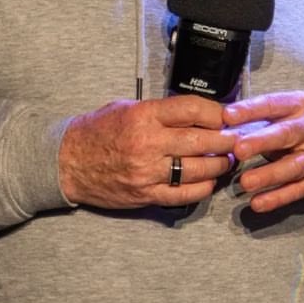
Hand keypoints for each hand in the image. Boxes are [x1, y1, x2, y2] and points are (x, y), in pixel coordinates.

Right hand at [59, 96, 235, 208]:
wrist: (66, 162)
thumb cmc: (99, 130)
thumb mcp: (128, 107)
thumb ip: (162, 110)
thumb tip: (199, 112)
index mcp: (144, 115)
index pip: (193, 110)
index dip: (217, 113)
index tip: (227, 116)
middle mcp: (148, 143)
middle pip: (201, 141)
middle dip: (226, 141)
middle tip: (237, 139)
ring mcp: (147, 172)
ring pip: (197, 170)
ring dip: (218, 165)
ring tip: (226, 160)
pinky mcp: (145, 195)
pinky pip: (183, 194)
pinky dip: (202, 188)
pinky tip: (209, 181)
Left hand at [222, 90, 303, 212]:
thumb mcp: (290, 111)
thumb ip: (261, 116)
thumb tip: (221, 122)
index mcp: (301, 105)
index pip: (273, 105)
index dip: (250, 110)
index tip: (227, 116)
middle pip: (286, 134)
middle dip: (262, 142)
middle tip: (238, 149)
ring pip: (294, 165)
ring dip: (269, 175)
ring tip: (245, 182)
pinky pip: (298, 189)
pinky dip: (278, 197)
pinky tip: (258, 203)